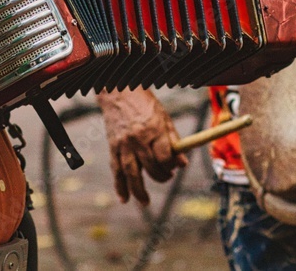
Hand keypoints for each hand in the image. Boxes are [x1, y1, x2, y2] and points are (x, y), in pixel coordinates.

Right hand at [97, 88, 187, 204]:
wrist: (118, 93)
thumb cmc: (144, 104)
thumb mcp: (163, 116)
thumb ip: (173, 139)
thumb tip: (183, 162)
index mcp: (153, 129)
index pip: (164, 156)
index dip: (171, 165)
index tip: (175, 167)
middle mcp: (137, 139)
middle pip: (150, 166)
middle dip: (161, 176)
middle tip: (167, 177)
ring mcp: (123, 144)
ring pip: (132, 173)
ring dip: (138, 190)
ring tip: (145, 202)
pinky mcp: (113, 147)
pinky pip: (116, 170)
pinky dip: (120, 185)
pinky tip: (124, 198)